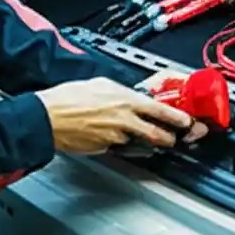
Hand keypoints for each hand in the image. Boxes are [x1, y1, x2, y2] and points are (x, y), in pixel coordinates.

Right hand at [35, 77, 204, 154]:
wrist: (47, 117)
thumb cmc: (68, 98)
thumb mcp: (100, 85)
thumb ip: (121, 92)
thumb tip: (131, 97)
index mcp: (125, 99)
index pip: (161, 110)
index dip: (178, 118)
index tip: (187, 121)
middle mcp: (124, 120)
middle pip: (158, 134)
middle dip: (169, 138)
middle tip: (175, 137)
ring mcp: (115, 137)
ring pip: (140, 143)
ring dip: (145, 142)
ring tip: (145, 138)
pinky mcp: (105, 149)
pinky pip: (122, 149)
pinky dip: (124, 146)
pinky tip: (118, 139)